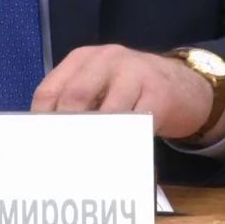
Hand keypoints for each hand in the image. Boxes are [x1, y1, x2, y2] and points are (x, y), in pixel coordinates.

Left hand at [30, 45, 224, 143]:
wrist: (187, 86)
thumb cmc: (132, 91)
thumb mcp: (101, 85)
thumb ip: (77, 103)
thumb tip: (49, 139)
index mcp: (83, 59)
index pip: (50, 89)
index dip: (41, 120)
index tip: (37, 147)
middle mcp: (106, 60)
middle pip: (75, 97)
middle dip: (65, 130)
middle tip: (59, 158)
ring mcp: (135, 73)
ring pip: (107, 111)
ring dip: (95, 140)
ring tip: (85, 164)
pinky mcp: (159, 94)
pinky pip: (136, 123)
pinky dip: (124, 143)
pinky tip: (116, 159)